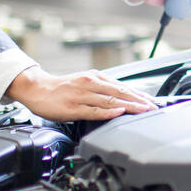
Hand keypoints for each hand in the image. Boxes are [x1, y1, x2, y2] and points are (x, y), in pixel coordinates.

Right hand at [6, 66, 156, 120]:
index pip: (123, 86)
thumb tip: (123, 98)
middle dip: (139, 100)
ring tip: (142, 110)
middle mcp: (91, 84)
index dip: (139, 94)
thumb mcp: (86, 82)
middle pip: (120, 93)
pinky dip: (107, 111)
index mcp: (96, 77)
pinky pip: (93, 110)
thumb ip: (103, 89)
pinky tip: (118, 112)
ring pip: (110, 100)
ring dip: (129, 106)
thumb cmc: (63, 88)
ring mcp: (82, 95)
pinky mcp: (74, 107)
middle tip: (153, 107)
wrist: (37, 89)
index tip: (153, 101)